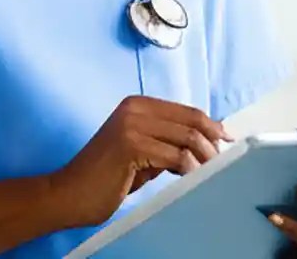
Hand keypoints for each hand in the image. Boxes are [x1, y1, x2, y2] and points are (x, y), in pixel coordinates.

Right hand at [50, 96, 229, 227]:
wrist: (69, 192)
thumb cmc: (106, 177)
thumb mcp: (141, 152)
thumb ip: (166, 142)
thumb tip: (204, 143)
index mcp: (137, 104)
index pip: (186, 111)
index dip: (211, 125)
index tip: (226, 140)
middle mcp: (135, 108)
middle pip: (191, 120)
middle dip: (212, 141)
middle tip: (221, 161)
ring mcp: (133, 125)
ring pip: (187, 138)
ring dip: (204, 158)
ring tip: (209, 173)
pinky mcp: (132, 145)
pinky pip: (176, 156)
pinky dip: (190, 169)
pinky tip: (191, 179)